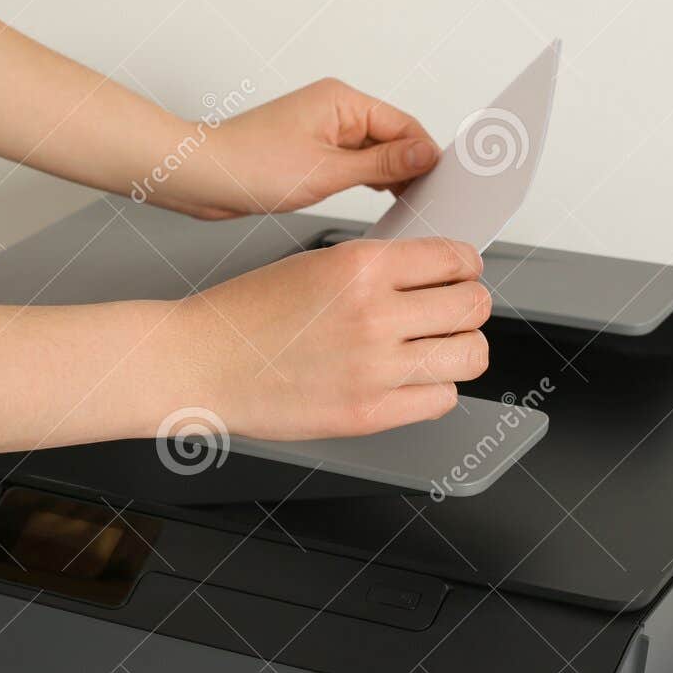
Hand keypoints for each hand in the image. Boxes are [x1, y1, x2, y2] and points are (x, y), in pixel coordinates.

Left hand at [143, 78, 439, 218]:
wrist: (201, 178)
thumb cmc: (249, 167)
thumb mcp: (327, 172)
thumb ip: (381, 165)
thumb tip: (423, 155)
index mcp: (342, 101)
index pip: (404, 124)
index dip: (426, 154)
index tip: (446, 181)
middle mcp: (335, 109)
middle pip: (393, 136)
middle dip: (411, 166)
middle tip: (432, 199)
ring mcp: (324, 129)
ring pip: (375, 152)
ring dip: (390, 176)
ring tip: (408, 204)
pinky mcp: (312, 150)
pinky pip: (354, 163)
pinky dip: (369, 180)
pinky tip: (380, 201)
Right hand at [168, 237, 490, 437]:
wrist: (199, 363)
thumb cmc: (245, 315)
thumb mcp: (316, 264)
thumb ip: (378, 269)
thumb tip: (433, 274)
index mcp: (361, 267)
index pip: (456, 259)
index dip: (465, 267)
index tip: (461, 274)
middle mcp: (374, 315)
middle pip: (473, 306)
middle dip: (468, 307)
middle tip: (451, 312)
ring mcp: (374, 368)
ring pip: (470, 355)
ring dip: (461, 349)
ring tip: (438, 348)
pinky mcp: (368, 413)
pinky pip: (441, 399)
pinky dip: (435, 389)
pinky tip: (411, 379)